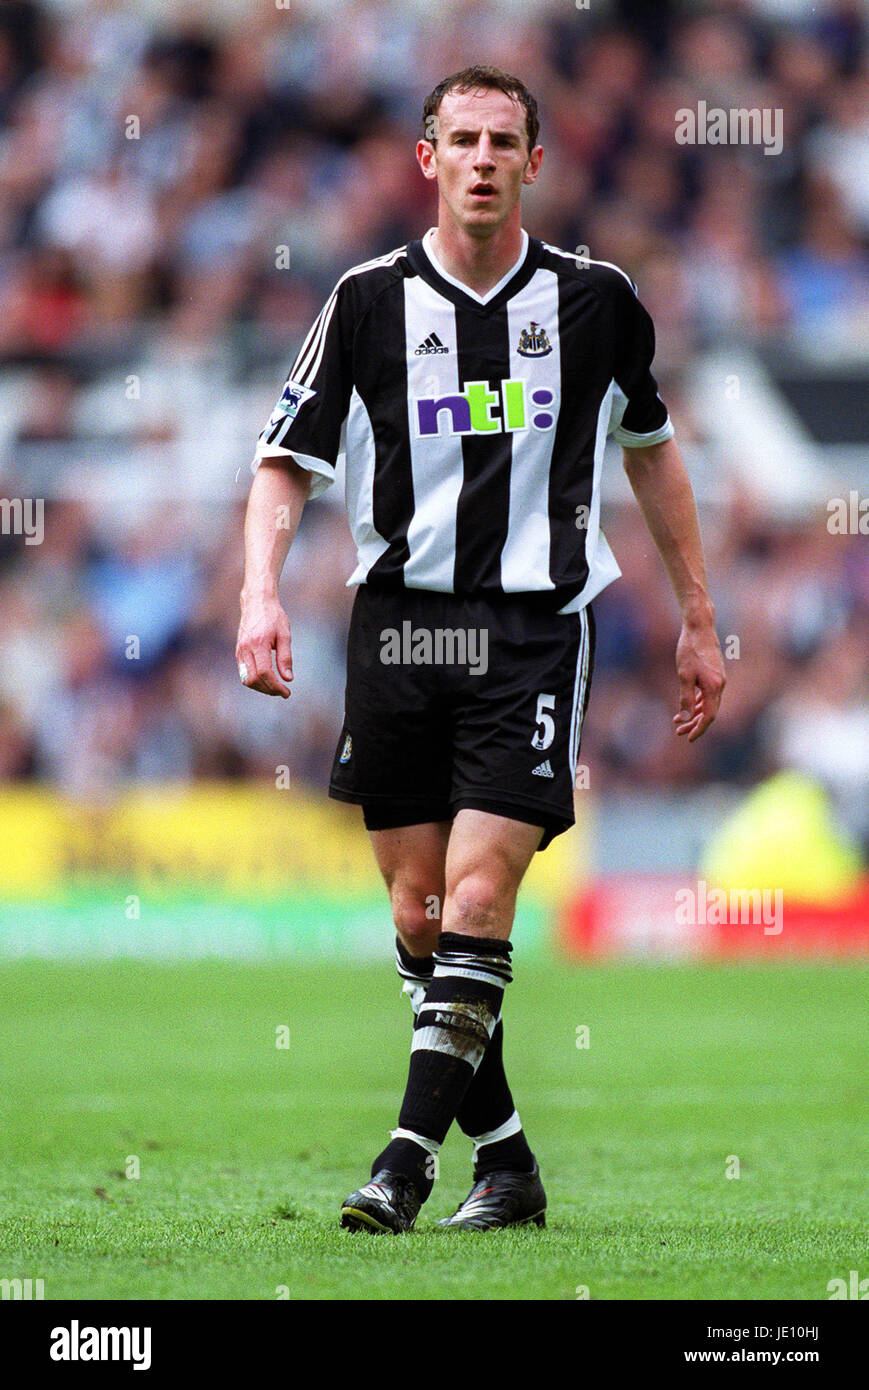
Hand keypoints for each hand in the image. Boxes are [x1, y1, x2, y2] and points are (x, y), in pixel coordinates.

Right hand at [235, 591, 292, 697]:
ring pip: (246, 679)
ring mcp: (239, 651)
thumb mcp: (285, 634)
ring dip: (261, 688)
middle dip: (268, 690)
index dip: (275, 686)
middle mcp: (245, 648)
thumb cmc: (273, 616)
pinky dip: (255, 680)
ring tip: (276, 688)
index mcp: (258, 643)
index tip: (287, 692)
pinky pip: (244, 673)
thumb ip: (285, 658)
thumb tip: (288, 679)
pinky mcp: (238, 651)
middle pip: (253, 680)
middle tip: (283, 692)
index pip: (264, 673)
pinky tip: (267, 680)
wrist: (256, 601)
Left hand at [673, 620, 724, 741]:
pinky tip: (687, 704)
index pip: (709, 716)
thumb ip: (685, 698)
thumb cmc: (690, 650)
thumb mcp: (684, 676)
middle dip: (693, 723)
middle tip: (678, 732)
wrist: (700, 627)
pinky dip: (697, 701)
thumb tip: (684, 718)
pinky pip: (707, 693)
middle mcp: (720, 685)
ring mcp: (719, 679)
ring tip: (678, 720)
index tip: (687, 738)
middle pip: (709, 712)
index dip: (698, 729)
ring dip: (694, 713)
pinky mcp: (715, 673)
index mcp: (715, 687)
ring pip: (708, 703)